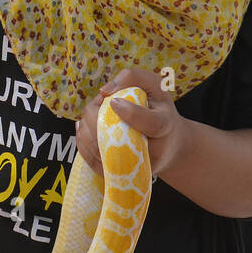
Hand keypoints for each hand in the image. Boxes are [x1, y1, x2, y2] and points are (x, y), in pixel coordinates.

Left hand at [73, 67, 191, 179]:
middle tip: (98, 102)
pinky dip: (83, 141)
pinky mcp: (119, 175)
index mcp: (165, 126)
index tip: (113, 101)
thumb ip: (133, 77)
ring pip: (100, 150)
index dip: (130, 113)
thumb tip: (105, 92)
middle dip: (96, 116)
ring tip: (93, 112)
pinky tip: (84, 128)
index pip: (151, 124)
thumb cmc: (159, 110)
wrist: (169, 145)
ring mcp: (134, 167)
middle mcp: (152, 152)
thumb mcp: (156, 86)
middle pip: (117, 138)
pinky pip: (93, 162)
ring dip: (87, 126)